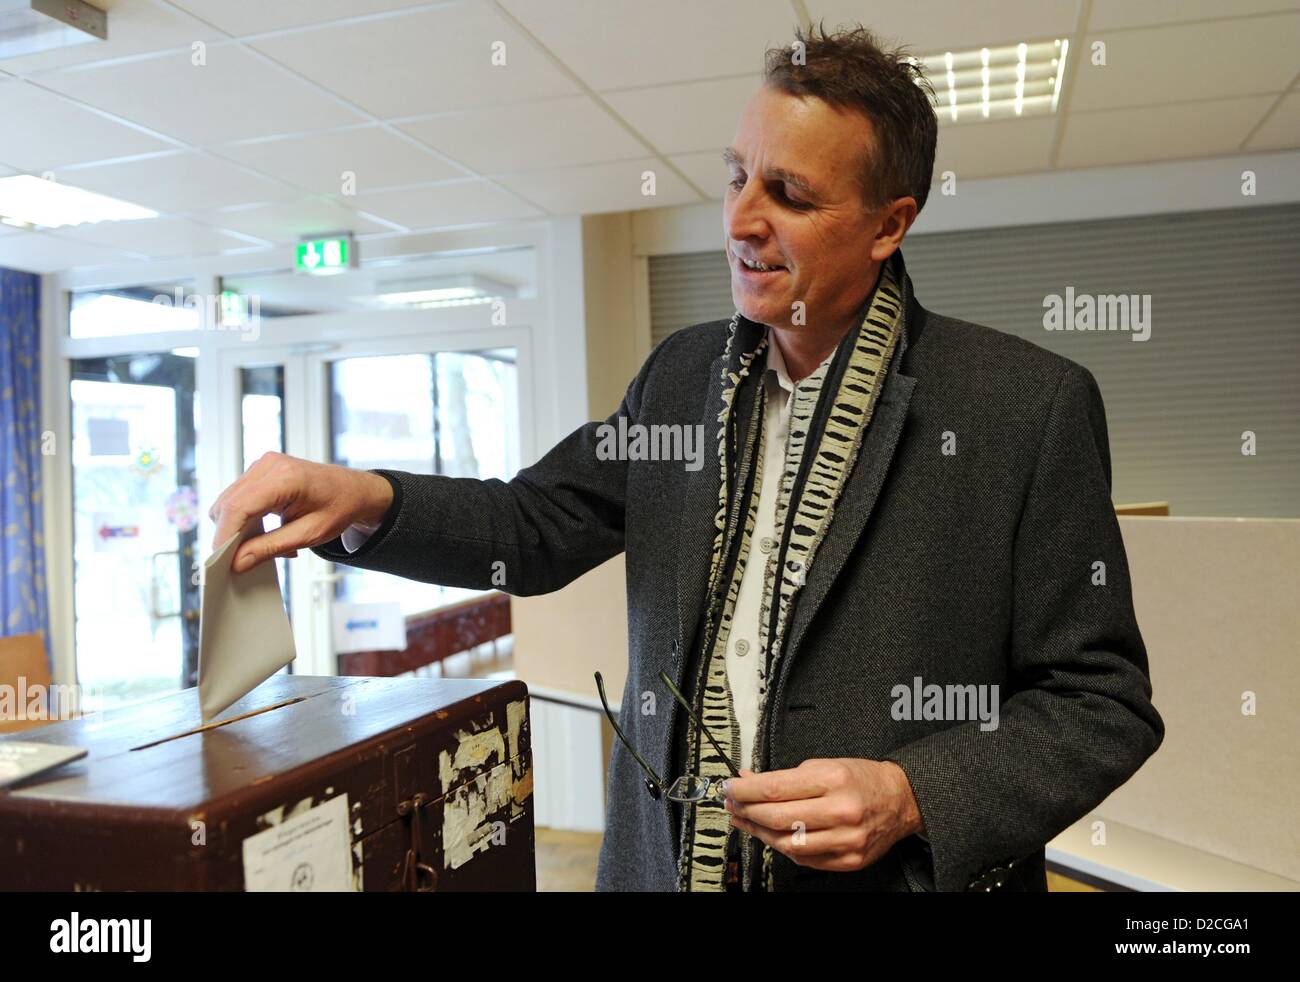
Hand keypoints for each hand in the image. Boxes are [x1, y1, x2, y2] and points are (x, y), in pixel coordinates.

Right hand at [209, 452, 393, 572]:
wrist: (353, 490)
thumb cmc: (339, 507)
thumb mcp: (309, 534)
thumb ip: (271, 547)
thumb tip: (238, 562)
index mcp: (285, 478)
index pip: (239, 508)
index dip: (224, 536)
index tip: (220, 562)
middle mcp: (270, 465)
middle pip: (228, 505)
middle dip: (229, 536)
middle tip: (243, 560)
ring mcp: (263, 465)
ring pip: (228, 502)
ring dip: (238, 527)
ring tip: (266, 543)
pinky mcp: (260, 471)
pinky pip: (238, 498)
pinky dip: (245, 518)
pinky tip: (266, 530)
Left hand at [723, 758, 924, 872]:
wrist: (901, 800)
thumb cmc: (862, 779)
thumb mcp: (824, 764)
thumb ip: (786, 776)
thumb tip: (749, 780)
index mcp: (833, 779)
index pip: (775, 787)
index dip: (745, 789)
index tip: (730, 787)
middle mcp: (841, 810)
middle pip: (777, 817)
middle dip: (747, 810)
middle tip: (732, 803)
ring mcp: (846, 839)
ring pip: (788, 843)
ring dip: (760, 832)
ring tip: (747, 820)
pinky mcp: (848, 860)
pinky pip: (805, 859)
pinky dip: (784, 847)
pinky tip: (773, 835)